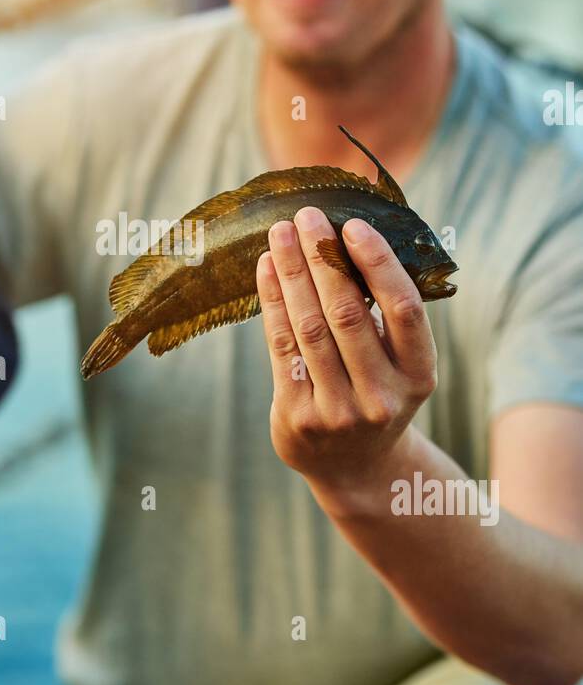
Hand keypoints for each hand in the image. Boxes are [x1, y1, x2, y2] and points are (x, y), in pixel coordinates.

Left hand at [256, 208, 437, 501]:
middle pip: (347, 313)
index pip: (402, 309)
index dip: (378, 264)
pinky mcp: (299, 417)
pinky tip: (266, 269)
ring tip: (281, 234)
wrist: (355, 468)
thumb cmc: (377, 392)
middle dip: (323, 258)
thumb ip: (382, 314)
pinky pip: (281, 346)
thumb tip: (346, 238)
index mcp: (419, 376)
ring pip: (309, 326)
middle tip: (307, 217)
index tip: (353, 226)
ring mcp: (338, 411)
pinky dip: (272, 302)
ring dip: (292, 273)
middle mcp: (382, 396)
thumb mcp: (399, 364)